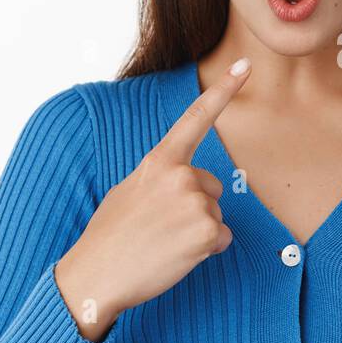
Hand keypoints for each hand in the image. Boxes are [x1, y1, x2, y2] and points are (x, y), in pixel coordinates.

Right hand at [56, 57, 250, 339]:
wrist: (95, 276)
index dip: (224, 91)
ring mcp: (196, 202)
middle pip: (213, 187)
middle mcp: (181, 175)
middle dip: (196, 207)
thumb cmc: (110, 236)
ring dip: (198, 232)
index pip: (196, 119)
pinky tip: (174, 257)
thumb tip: (189, 186)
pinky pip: (221, 240)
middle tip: (160, 228)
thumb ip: (163, 178)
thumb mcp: (131, 190)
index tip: (246, 66)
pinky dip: (205, 252)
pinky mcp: (206, 232)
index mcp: (159, 160)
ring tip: (162, 243)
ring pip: (216, 216)